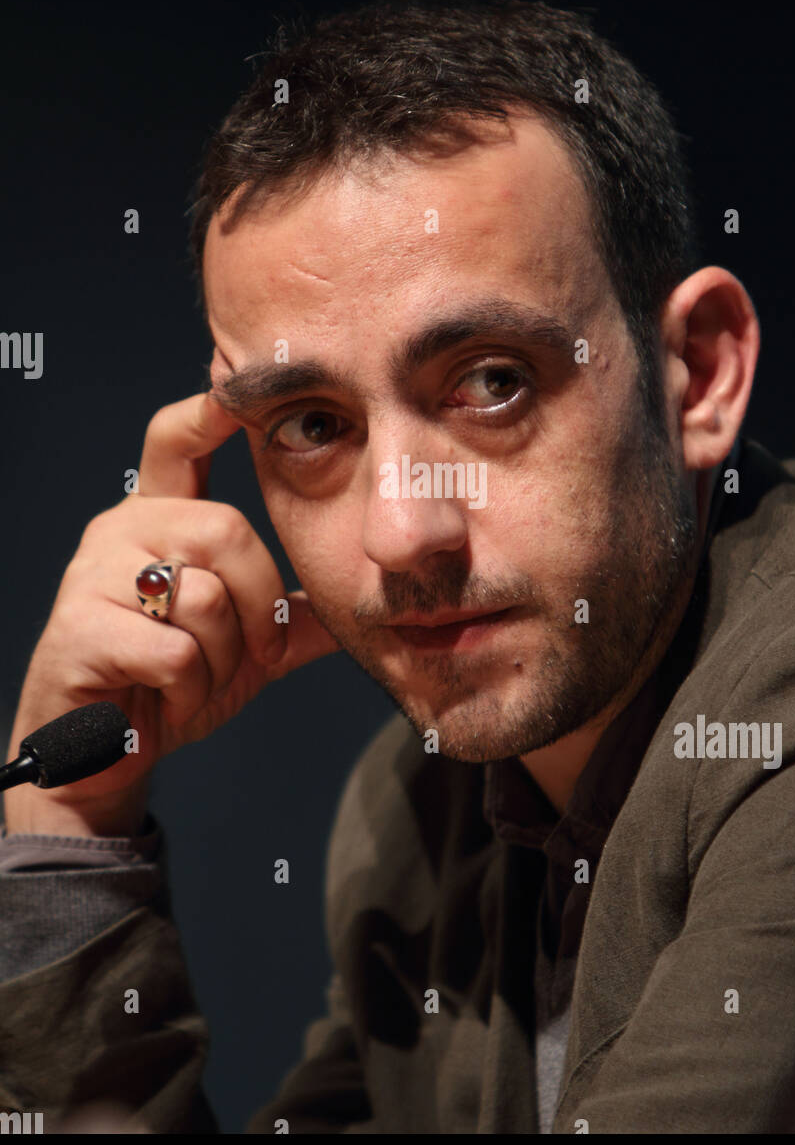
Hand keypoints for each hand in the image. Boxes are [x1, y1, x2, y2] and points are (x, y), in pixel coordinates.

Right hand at [3, 392, 341, 833]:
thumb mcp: (245, 646)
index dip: (204, 415)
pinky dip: (190, 689)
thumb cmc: (169, 688)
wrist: (105, 755)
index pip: (174, 443)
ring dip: (221, 659)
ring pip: (203, 595)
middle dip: (258, 606)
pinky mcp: (79, 627)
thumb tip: (366, 593)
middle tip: (252, 654)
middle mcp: (120, 531)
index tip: (231, 389)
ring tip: (193, 680)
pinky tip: (166, 699)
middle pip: (226, 531)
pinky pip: (174, 649)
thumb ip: (295, 614)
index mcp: (159, 521)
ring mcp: (93, 576)